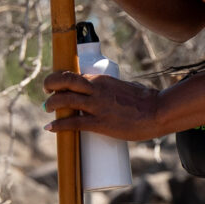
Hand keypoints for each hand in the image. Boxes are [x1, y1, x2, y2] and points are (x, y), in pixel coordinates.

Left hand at [42, 69, 170, 141]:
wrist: (158, 112)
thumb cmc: (146, 101)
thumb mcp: (125, 88)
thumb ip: (114, 90)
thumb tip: (108, 96)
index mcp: (101, 79)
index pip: (74, 75)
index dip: (61, 79)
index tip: (56, 85)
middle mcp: (96, 89)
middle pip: (64, 81)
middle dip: (50, 84)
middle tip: (46, 92)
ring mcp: (97, 106)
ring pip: (65, 100)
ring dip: (52, 104)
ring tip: (47, 109)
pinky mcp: (100, 123)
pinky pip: (73, 123)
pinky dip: (59, 125)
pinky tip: (50, 127)